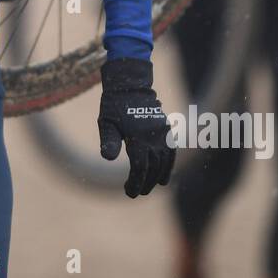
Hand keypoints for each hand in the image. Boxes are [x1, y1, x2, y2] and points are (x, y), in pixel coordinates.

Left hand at [97, 58, 175, 197]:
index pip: (139, 167)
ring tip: (151, 187)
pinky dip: (169, 165)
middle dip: (146, 183)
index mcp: (138, 137)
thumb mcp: (106, 123)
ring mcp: (162, 133)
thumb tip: (108, 159)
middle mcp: (153, 137)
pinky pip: (171, 152)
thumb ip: (109, 141)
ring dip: (158, 177)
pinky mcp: (166, 129)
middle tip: (138, 192)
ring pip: (164, 162)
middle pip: (153, 167)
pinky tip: (165, 176)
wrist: (130, 85)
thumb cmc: (114, 106)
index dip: (135, 182)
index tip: (129, 192)